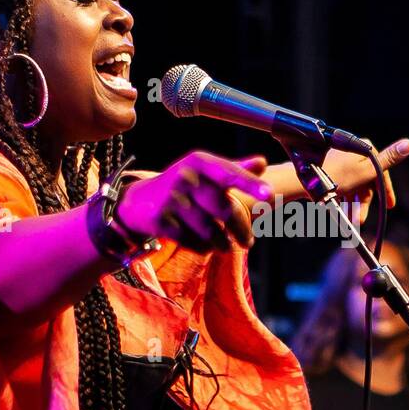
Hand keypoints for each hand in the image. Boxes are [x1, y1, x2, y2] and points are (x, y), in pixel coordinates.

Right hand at [116, 152, 270, 252]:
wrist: (140, 202)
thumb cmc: (185, 186)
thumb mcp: (206, 172)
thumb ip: (235, 170)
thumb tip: (262, 162)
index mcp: (199, 161)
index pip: (229, 173)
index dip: (250, 184)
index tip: (269, 194)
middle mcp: (185, 177)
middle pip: (224, 210)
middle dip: (241, 230)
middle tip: (249, 242)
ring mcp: (171, 199)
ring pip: (210, 231)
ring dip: (222, 243)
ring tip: (225, 245)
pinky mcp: (162, 221)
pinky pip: (193, 242)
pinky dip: (203, 248)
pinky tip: (203, 244)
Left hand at [321, 139, 408, 223]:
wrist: (306, 179)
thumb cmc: (338, 175)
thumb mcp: (368, 171)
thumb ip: (389, 159)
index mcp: (364, 150)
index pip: (381, 172)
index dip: (385, 191)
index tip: (389, 205)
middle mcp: (352, 153)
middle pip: (365, 182)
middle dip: (363, 204)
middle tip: (360, 220)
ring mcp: (339, 161)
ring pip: (351, 188)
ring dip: (352, 206)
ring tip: (349, 221)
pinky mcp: (327, 170)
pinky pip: (339, 187)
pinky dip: (341, 201)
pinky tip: (340, 213)